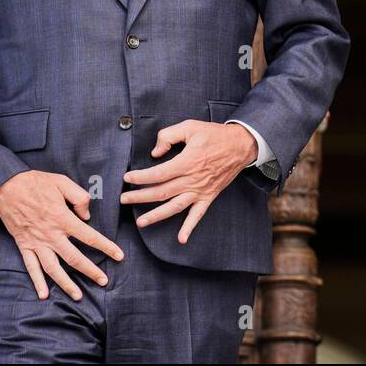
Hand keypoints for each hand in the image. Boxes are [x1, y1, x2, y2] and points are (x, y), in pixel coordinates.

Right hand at [0, 170, 124, 301]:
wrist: (7, 187)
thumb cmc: (36, 183)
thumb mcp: (63, 182)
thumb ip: (80, 197)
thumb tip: (87, 216)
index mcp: (63, 219)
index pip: (89, 237)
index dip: (106, 247)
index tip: (119, 256)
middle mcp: (51, 235)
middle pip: (74, 258)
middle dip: (90, 271)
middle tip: (103, 281)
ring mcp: (37, 242)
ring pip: (53, 268)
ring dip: (66, 283)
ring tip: (78, 296)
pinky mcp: (24, 245)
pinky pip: (31, 267)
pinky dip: (37, 282)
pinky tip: (43, 295)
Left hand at [121, 121, 256, 244]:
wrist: (241, 145)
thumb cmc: (214, 135)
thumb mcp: (190, 127)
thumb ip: (168, 136)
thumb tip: (155, 153)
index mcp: (187, 162)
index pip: (158, 173)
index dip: (140, 177)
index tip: (127, 178)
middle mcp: (192, 179)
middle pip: (161, 192)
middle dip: (140, 197)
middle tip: (124, 200)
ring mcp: (201, 190)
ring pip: (174, 207)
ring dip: (157, 216)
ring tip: (141, 222)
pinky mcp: (208, 196)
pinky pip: (198, 215)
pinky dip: (190, 227)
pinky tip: (181, 239)